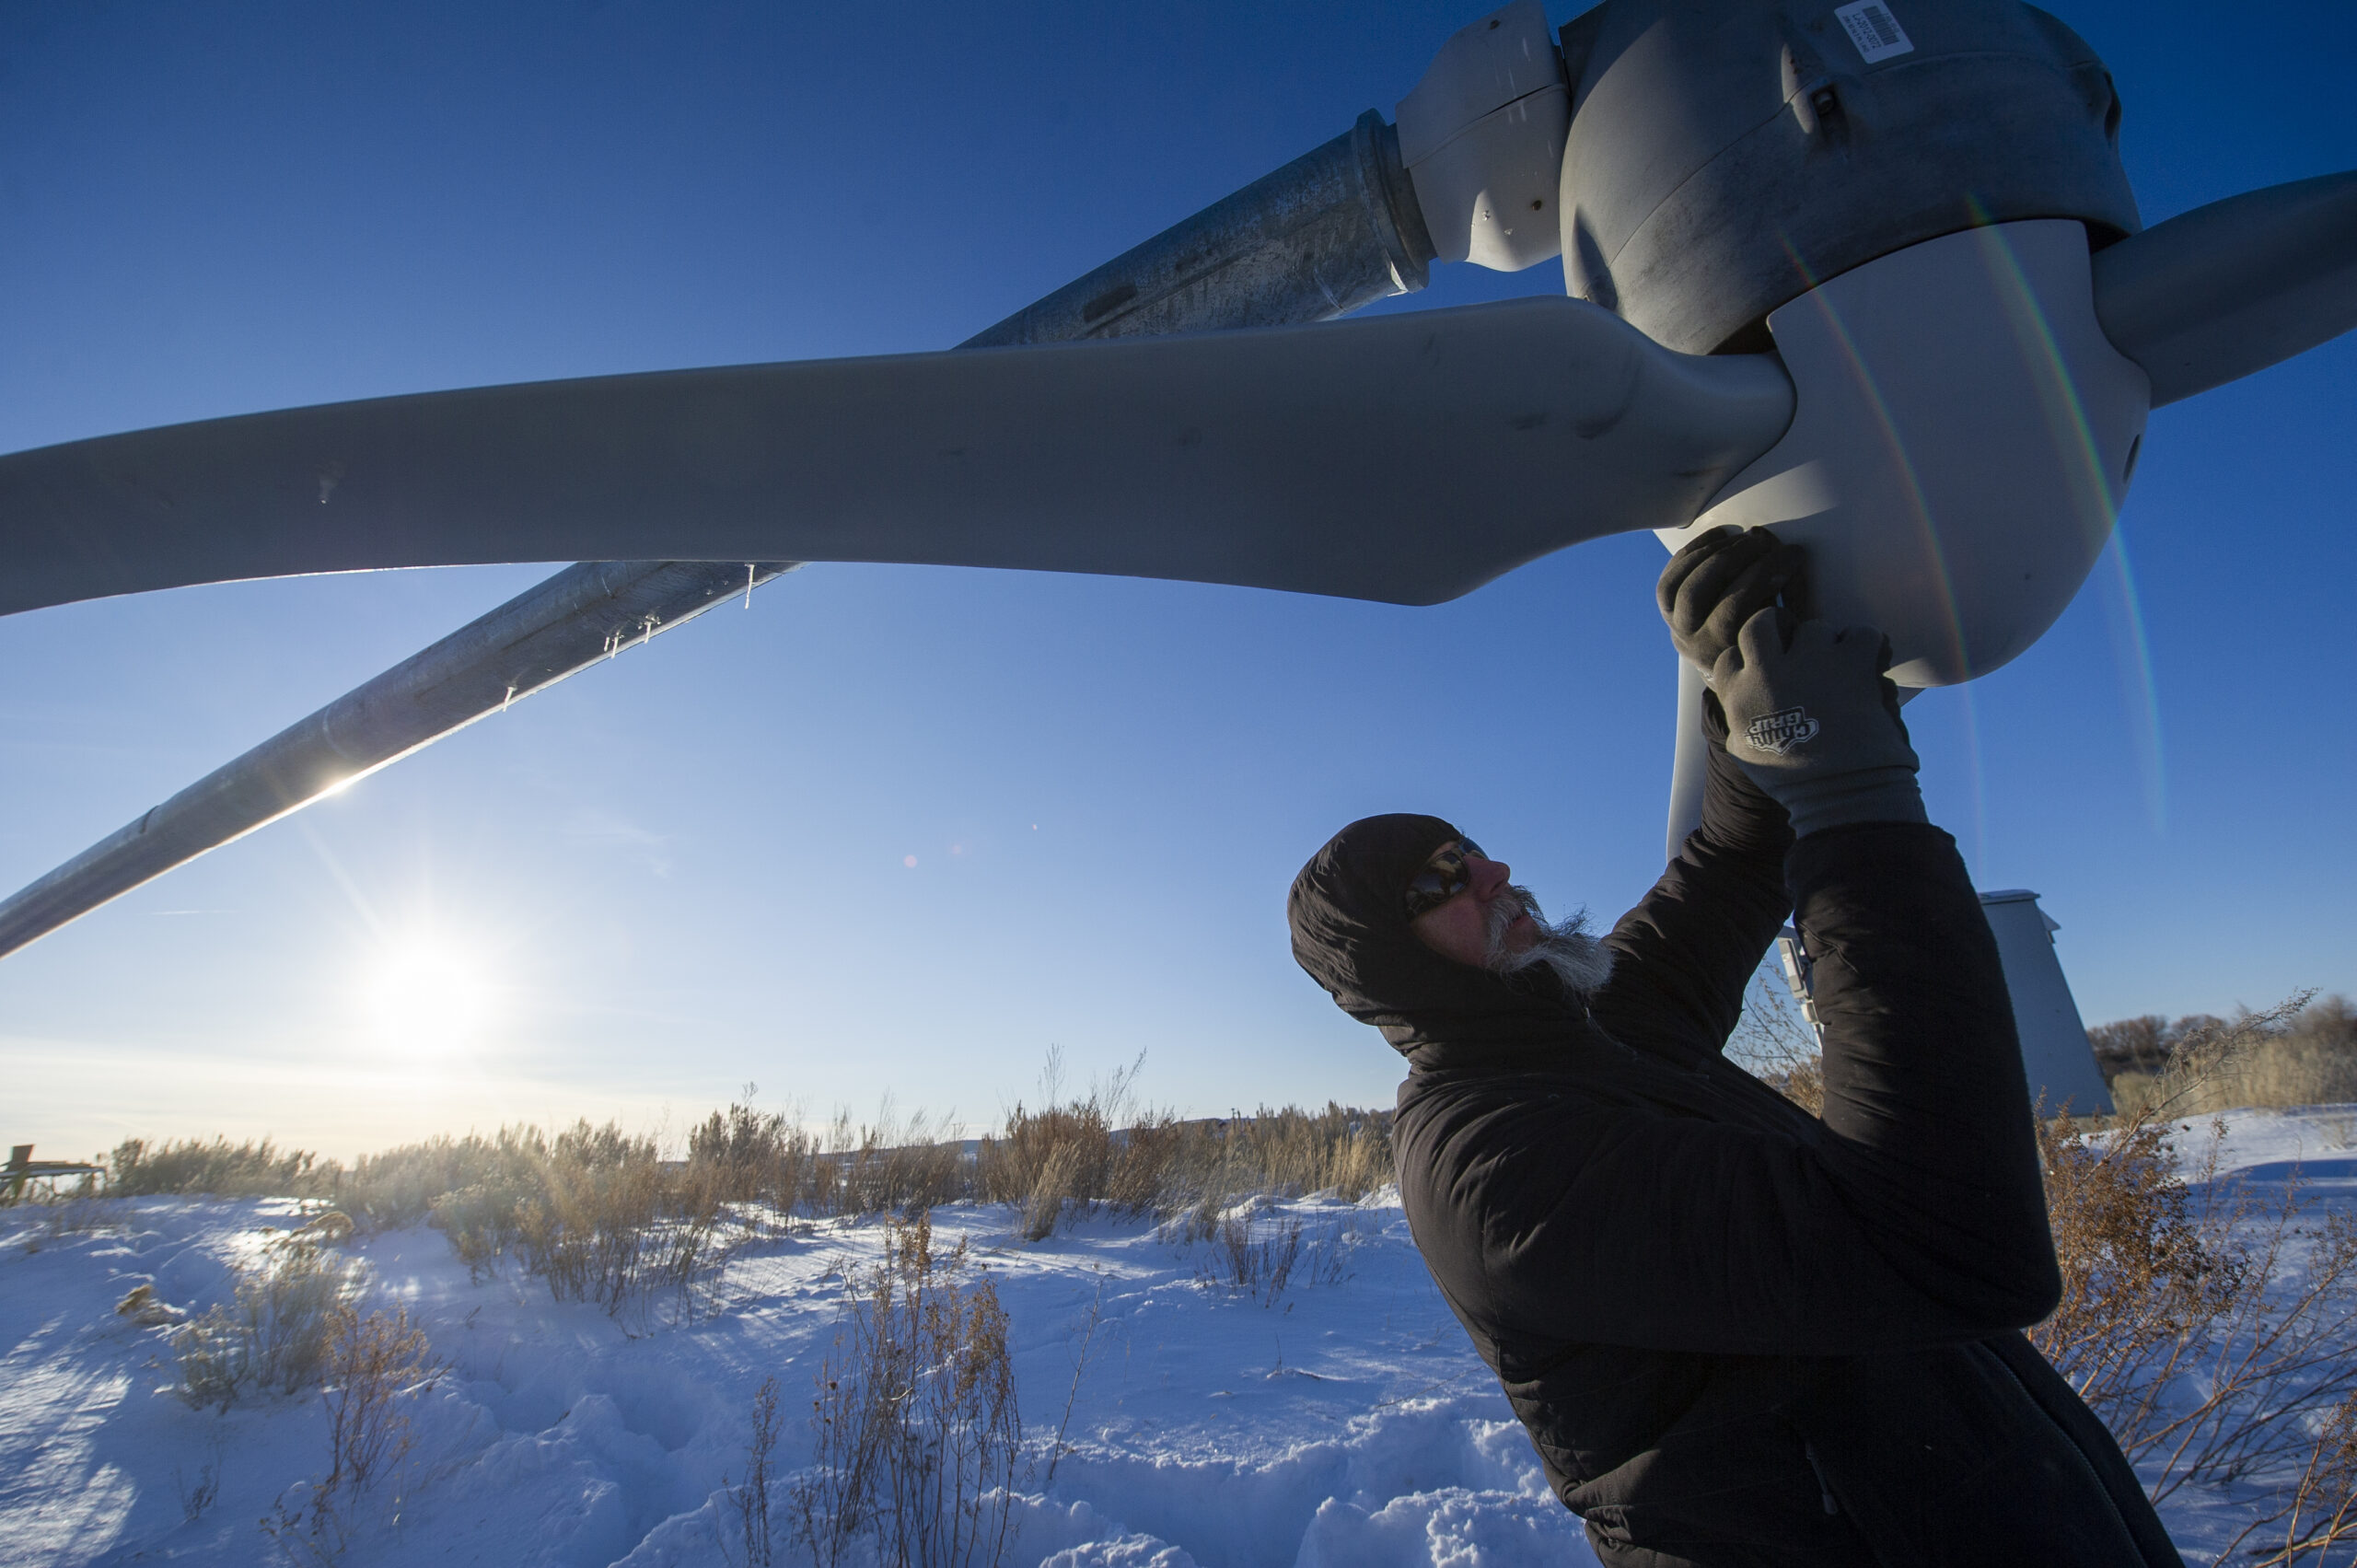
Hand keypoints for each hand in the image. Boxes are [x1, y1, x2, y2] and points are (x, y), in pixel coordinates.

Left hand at [1657, 525, 1804, 678]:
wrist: (1732, 657)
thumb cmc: (1769, 638)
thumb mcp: (1786, 629)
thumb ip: (1790, 599)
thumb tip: (1787, 554)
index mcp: (1722, 652)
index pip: (1734, 609)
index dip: (1764, 574)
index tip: (1792, 553)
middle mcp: (1691, 641)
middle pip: (1696, 594)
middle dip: (1732, 559)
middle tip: (1765, 542)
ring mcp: (1674, 623)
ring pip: (1677, 584)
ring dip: (1712, 552)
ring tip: (1746, 538)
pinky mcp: (1666, 605)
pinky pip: (1671, 573)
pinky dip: (1696, 548)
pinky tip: (1724, 535)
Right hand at [1711, 610, 1924, 836]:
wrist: (1844, 797)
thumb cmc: (1796, 783)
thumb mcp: (1746, 752)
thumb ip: (1738, 719)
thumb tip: (1735, 699)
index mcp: (1738, 696)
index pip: (1730, 655)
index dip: (1752, 659)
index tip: (1772, 671)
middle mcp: (1767, 673)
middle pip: (1762, 623)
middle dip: (1781, 629)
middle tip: (1802, 648)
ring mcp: (1809, 663)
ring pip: (1815, 627)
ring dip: (1830, 645)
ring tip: (1842, 669)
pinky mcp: (1849, 662)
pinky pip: (1862, 634)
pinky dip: (1869, 649)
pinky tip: (1869, 669)